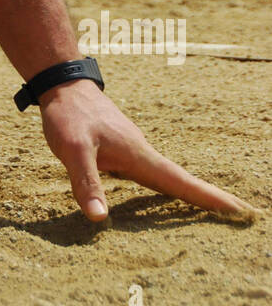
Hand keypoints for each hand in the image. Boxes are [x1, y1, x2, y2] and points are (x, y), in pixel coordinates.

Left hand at [38, 79, 257, 221]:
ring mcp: (132, 151)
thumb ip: (86, 182)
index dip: (210, 199)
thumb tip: (100, 219)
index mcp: (138, 156)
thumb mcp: (73, 149)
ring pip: (166, 177)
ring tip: (214, 210)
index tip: (241, 211)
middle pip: (182, 181)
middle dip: (211, 199)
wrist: (63, 86)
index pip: (181, 182)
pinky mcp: (121, 151)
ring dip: (191, 193)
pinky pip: (151, 173)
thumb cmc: (69, 116)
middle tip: (243, 214)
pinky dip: (166, 185)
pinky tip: (166, 193)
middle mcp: (141, 154)